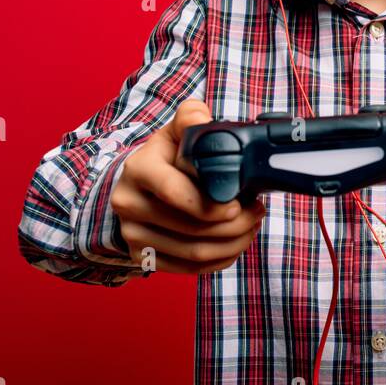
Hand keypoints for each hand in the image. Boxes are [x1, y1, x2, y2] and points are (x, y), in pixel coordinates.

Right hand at [113, 99, 266, 274]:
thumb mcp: (176, 131)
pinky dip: (220, 259)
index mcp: (138, 169)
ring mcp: (132, 234)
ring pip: (194, 252)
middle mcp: (129, 204)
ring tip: (251, 225)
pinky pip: (189, 269)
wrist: (137, 186)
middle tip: (256, 211)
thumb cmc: (166, 157)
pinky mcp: (143, 257)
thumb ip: (190, 117)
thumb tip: (201, 116)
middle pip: (191, 228)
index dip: (211, 204)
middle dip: (235, 224)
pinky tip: (235, 243)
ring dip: (233, 243)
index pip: (174, 192)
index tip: (237, 203)